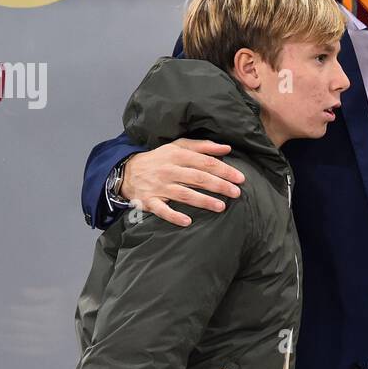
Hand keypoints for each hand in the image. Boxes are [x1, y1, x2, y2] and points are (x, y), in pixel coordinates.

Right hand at [120, 138, 245, 227]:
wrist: (127, 171)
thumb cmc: (159, 159)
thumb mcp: (178, 147)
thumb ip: (203, 146)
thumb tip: (226, 148)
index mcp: (177, 156)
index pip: (205, 162)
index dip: (224, 170)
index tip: (240, 178)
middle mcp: (169, 170)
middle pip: (198, 178)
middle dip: (219, 185)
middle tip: (236, 193)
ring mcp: (159, 187)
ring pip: (184, 194)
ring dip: (203, 201)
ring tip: (221, 207)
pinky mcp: (149, 201)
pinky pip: (162, 210)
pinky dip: (174, 216)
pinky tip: (187, 221)